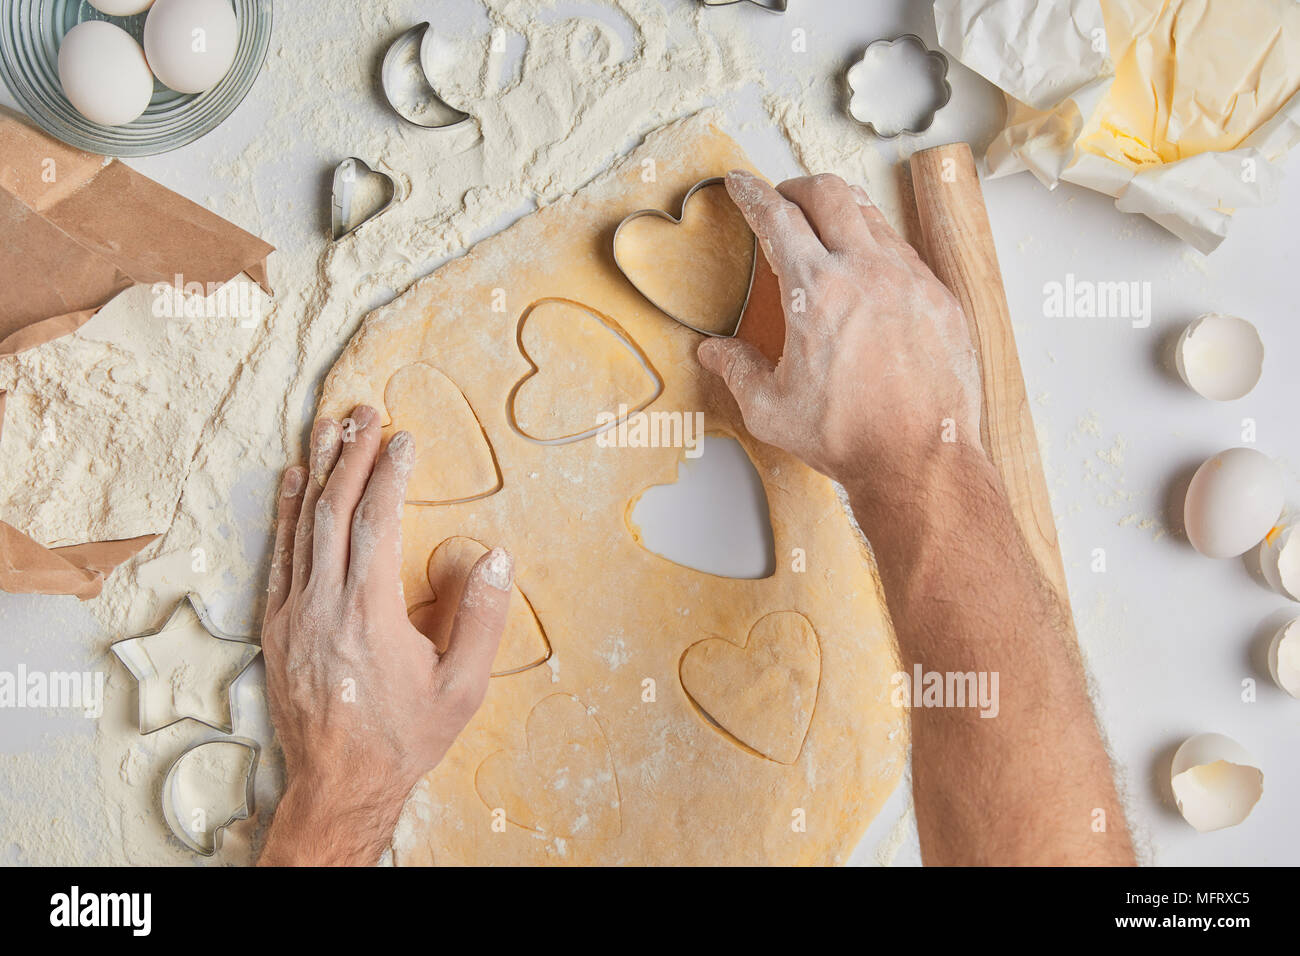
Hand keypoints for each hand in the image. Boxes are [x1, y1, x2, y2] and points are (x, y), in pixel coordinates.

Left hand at [258, 405, 512, 865]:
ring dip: (317, 471)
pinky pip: (279, 555)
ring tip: (327, 426)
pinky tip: (293, 481)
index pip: (377, 522)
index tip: (403, 438)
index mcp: (370, 614)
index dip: (390, 473)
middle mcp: (323, 605)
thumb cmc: (405, 737)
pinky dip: (286, 512)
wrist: (339, 783)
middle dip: (350, 454)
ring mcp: (292, 613)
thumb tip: (498, 559)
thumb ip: (480, 620)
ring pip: (301, 526)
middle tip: (364, 411)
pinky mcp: (276, 625)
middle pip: (334, 510)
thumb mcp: (462, 688)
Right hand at [698, 171, 981, 504]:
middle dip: (798, 187)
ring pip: (871, 215)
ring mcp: (909, 280)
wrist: (920, 459)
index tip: (741, 183)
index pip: (776, 218)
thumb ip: (738, 370)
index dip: (752, 194)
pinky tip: (869, 269)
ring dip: (841, 210)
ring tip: (827, 225)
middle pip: (828, 194)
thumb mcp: (772, 409)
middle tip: (784, 199)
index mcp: (816, 291)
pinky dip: (877, 244)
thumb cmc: (848, 437)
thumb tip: (713, 353)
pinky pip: (904, 251)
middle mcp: (865, 271)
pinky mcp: (939, 298)